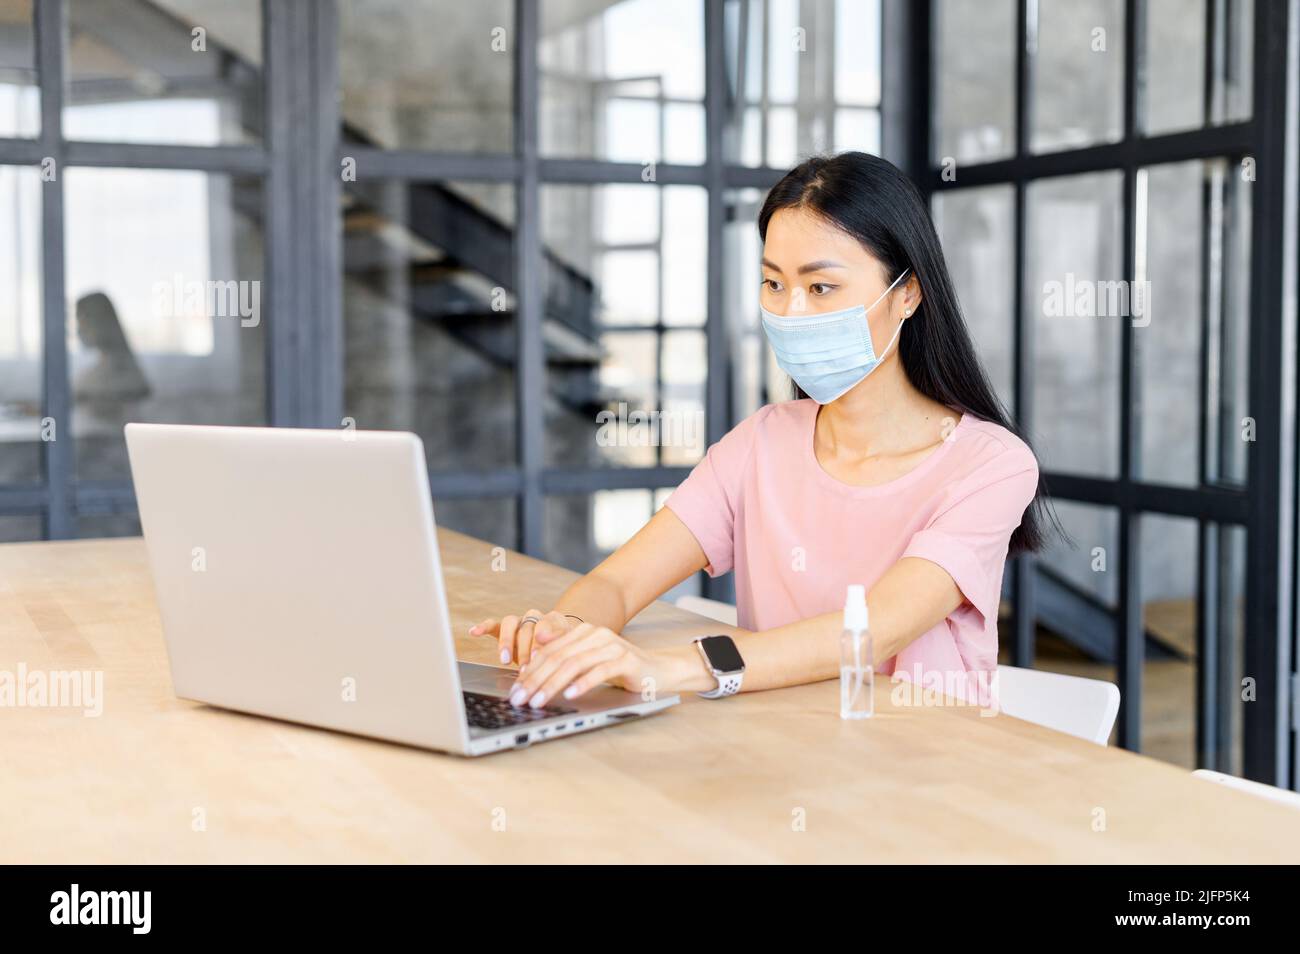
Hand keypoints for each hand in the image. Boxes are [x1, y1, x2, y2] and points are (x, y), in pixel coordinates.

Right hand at [469, 609, 580, 666]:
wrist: (560, 650)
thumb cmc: (565, 651)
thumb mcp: (569, 649)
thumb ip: (560, 642)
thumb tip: (545, 639)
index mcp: (555, 619)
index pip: (546, 624)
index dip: (540, 642)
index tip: (536, 659)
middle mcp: (536, 617)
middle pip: (527, 627)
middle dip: (525, 649)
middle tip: (525, 667)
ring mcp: (520, 622)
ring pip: (510, 624)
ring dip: (506, 642)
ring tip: (505, 660)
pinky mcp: (505, 629)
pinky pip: (494, 625)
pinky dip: (484, 627)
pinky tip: (474, 632)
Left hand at [507, 623, 712, 707]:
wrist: (658, 670)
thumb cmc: (619, 670)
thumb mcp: (588, 664)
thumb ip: (564, 659)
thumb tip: (530, 664)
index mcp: (583, 633)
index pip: (549, 651)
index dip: (529, 671)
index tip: (515, 690)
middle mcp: (595, 634)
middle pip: (558, 657)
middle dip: (535, 680)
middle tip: (520, 698)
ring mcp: (611, 645)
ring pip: (574, 665)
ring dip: (552, 684)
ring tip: (538, 701)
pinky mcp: (625, 659)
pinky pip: (599, 671)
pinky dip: (582, 684)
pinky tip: (569, 695)